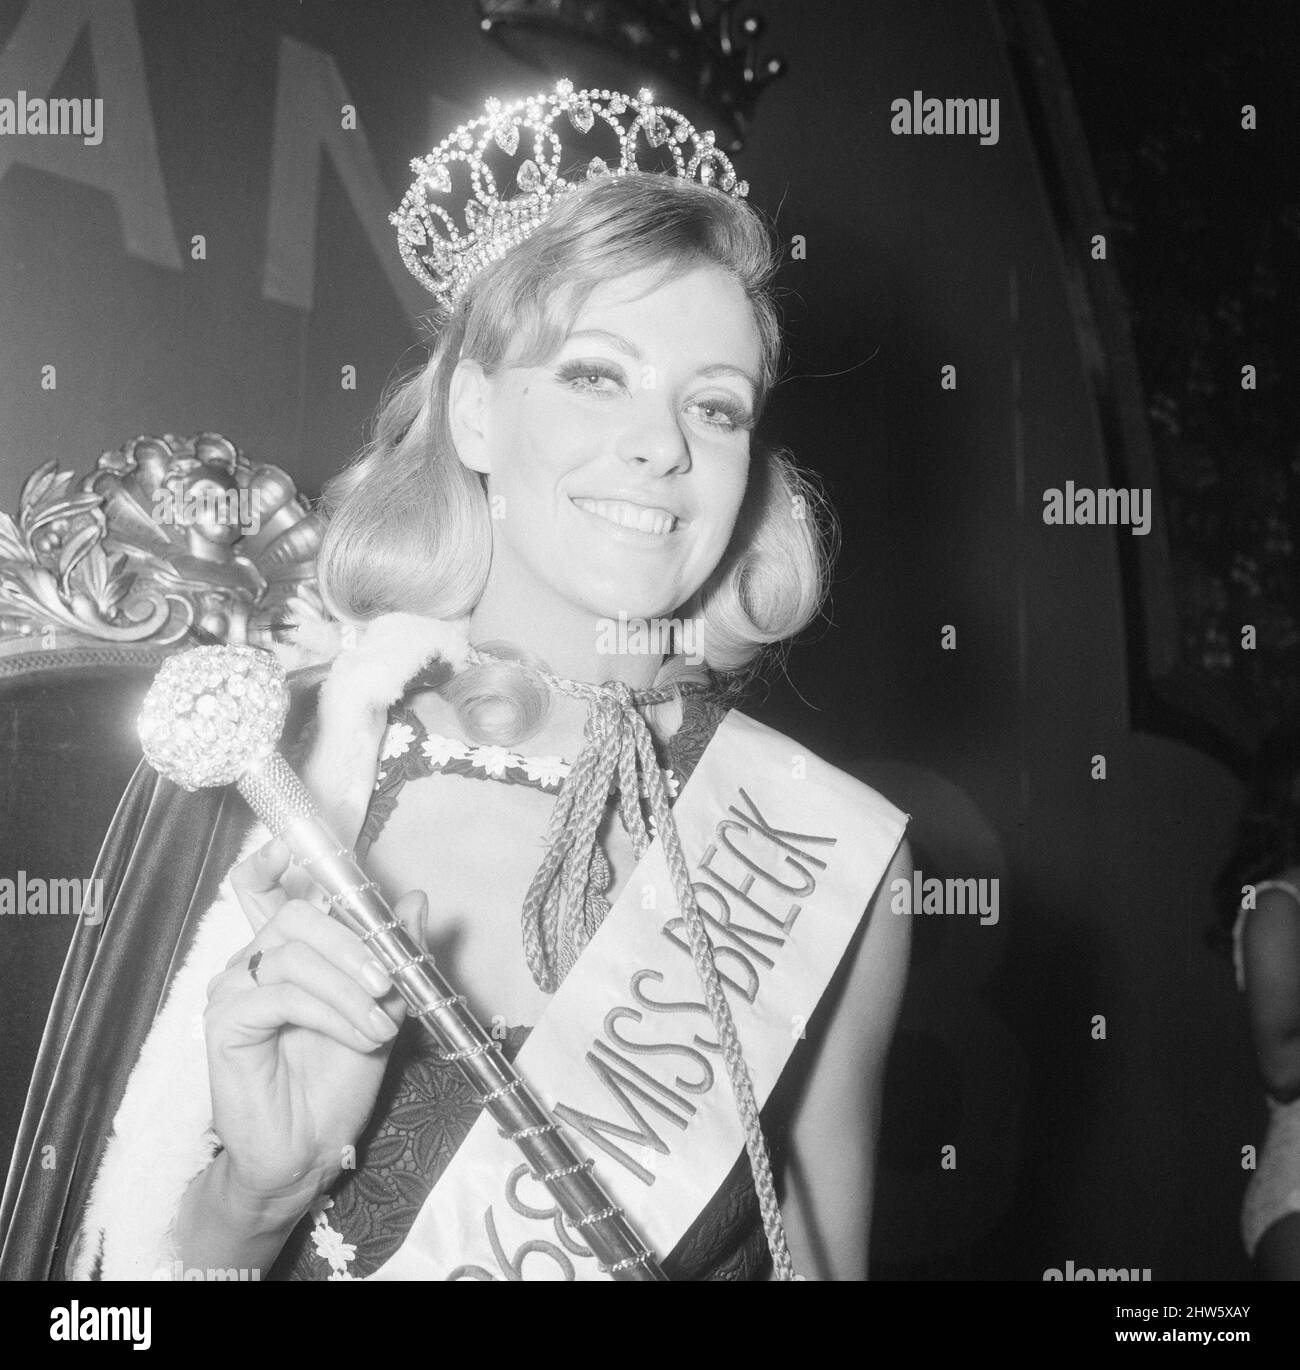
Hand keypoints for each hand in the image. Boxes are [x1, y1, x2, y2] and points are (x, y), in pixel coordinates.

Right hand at [203, 836, 428, 1212]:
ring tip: (381, 1027)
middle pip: (294, 914)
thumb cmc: (340, 1078)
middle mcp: (252, 961)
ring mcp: (232, 990)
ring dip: (351, 988)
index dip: (274, 859)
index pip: (260, 886)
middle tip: (388, 983)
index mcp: (285, 950)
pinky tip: (358, 1036)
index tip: (298, 847)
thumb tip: (414, 898)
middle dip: (351, 942)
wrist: (311, 1148)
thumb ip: (395, 952)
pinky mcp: (225, 1023)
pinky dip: (332, 1012)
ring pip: (295, 955)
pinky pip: (283, 995)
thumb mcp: (383, 1005)